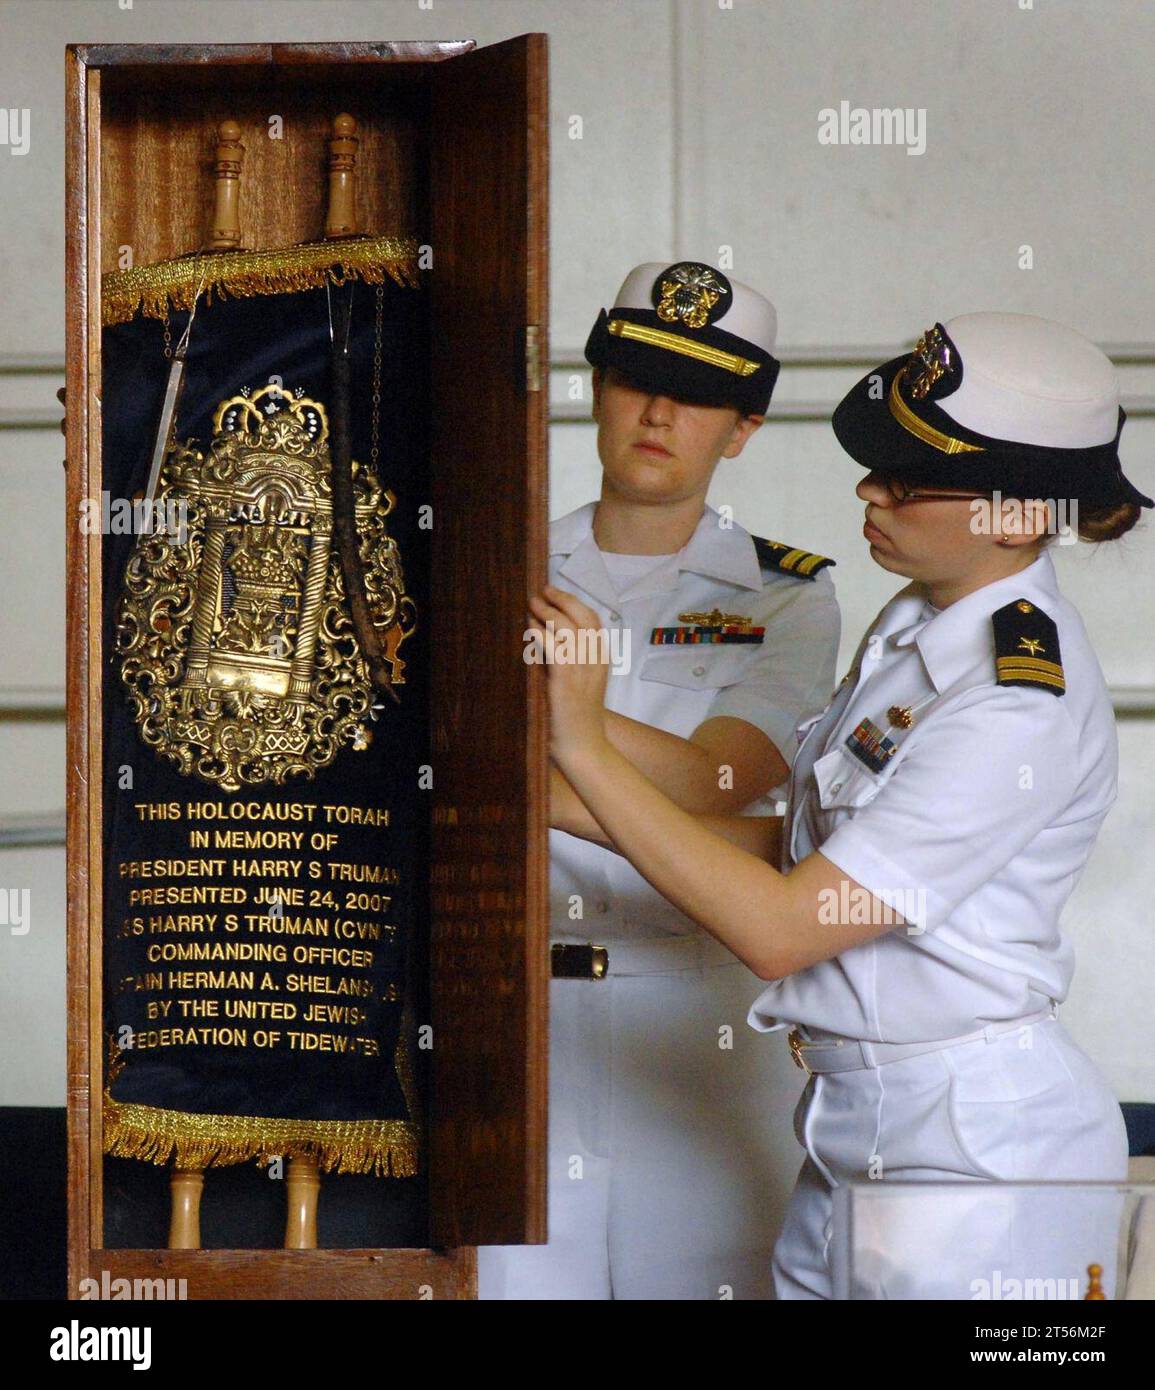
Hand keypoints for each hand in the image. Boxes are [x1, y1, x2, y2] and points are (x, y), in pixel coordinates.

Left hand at [527, 585, 611, 763]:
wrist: (583, 748)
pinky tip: (530, 629)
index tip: (555, 592)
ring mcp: (583, 670)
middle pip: (582, 615)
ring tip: (532, 605)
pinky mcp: (566, 681)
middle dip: (561, 599)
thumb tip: (545, 634)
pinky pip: (554, 648)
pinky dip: (541, 635)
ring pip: (567, 627)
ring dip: (547, 612)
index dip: (573, 601)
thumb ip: (569, 659)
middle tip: (541, 591)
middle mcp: (596, 660)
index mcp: (602, 659)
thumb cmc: (577, 718)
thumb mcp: (579, 683)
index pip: (592, 619)